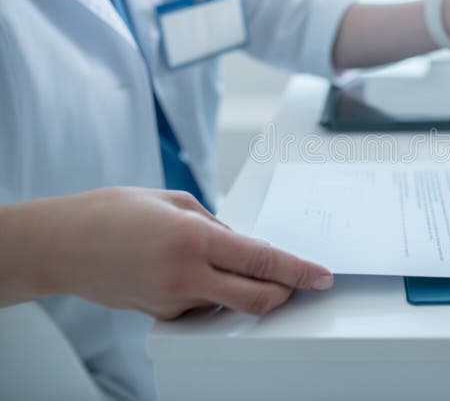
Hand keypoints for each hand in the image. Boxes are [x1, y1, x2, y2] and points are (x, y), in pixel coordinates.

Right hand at [13, 187, 332, 318]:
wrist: (62, 245)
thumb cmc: (112, 213)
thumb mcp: (174, 201)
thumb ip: (216, 224)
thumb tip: (243, 244)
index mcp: (193, 238)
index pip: (262, 261)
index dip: (298, 270)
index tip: (321, 276)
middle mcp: (186, 275)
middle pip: (257, 297)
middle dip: (285, 292)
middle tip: (298, 281)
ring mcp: (172, 301)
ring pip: (230, 303)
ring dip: (243, 288)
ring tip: (217, 259)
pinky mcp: (161, 315)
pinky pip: (202, 306)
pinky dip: (211, 291)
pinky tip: (189, 270)